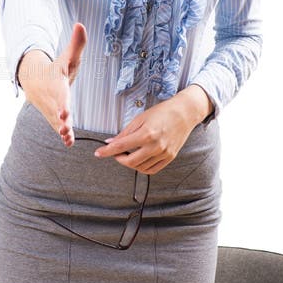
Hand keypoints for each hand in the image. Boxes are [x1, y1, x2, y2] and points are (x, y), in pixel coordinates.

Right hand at [17, 23, 86, 146]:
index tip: (64, 111)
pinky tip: (69, 143)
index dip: (61, 102)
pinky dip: (62, 135)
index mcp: (56, 84)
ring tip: (67, 138)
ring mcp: (51, 109)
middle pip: (56, 110)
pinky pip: (57, 127)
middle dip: (60, 119)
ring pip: (56, 121)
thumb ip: (76, 43)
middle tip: (65, 126)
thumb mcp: (67, 56)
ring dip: (61, 130)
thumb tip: (81, 24)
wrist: (35, 79)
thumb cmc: (56, 68)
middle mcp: (52, 98)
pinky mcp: (53, 117)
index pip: (59, 94)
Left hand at [93, 85, 212, 174]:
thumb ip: (125, 133)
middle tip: (115, 152)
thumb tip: (110, 142)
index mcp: (146, 134)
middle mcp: (155, 146)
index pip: (121, 146)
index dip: (107, 151)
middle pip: (130, 161)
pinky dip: (142, 168)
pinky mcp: (170, 157)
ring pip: (140, 168)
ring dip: (130, 163)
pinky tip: (138, 160)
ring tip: (127, 154)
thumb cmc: (162, 112)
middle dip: (118, 158)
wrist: (184, 113)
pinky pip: (152, 170)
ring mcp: (164, 153)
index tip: (98, 153)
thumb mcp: (140, 119)